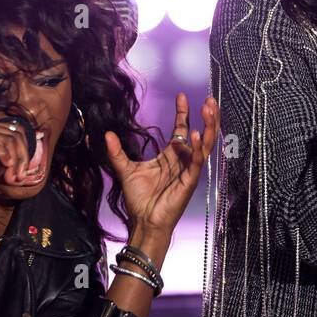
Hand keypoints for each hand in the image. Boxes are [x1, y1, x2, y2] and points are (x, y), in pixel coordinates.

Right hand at [0, 115, 37, 219]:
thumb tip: (18, 163)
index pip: (15, 130)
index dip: (25, 148)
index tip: (24, 166)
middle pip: (14, 135)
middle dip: (23, 156)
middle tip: (21, 174)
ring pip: (7, 139)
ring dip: (16, 158)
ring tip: (15, 174)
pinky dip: (3, 154)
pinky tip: (6, 165)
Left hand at [105, 93, 218, 239]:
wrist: (142, 221)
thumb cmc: (138, 199)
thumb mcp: (125, 170)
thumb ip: (117, 152)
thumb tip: (106, 134)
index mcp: (171, 155)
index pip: (181, 129)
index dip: (183, 112)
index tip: (182, 96)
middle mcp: (183, 160)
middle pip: (200, 133)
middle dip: (207, 117)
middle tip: (208, 99)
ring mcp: (189, 170)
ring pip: (205, 145)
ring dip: (210, 127)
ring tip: (210, 110)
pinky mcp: (190, 181)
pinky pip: (197, 162)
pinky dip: (197, 148)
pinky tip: (196, 134)